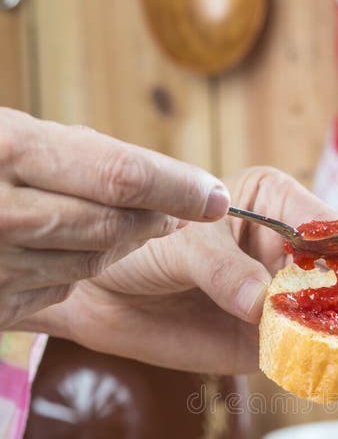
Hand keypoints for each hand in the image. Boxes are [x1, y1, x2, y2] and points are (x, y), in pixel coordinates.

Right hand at [0, 108, 228, 325]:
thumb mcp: (12, 135)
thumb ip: (78, 152)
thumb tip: (164, 177)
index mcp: (9, 149)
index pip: (120, 175)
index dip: (177, 188)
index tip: (215, 198)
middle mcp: (4, 210)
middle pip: (114, 224)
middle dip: (154, 219)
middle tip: (174, 214)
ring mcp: (1, 263)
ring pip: (93, 259)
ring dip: (119, 243)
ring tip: (118, 223)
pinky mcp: (0, 302)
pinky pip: (62, 287)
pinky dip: (77, 270)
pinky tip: (66, 248)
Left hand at [18, 167, 337, 373]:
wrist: (102, 295)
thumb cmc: (139, 246)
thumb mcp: (178, 245)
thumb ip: (221, 270)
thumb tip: (263, 306)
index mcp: (271, 203)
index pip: (319, 220)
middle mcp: (284, 250)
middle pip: (336, 271)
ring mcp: (280, 298)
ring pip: (327, 314)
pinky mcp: (265, 342)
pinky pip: (299, 353)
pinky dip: (321, 364)